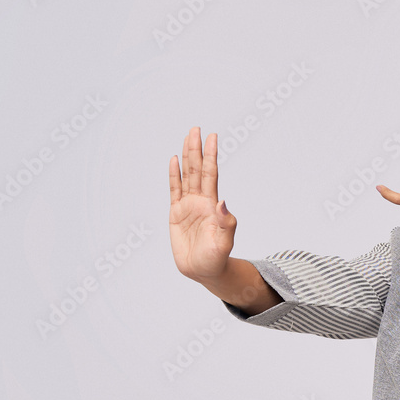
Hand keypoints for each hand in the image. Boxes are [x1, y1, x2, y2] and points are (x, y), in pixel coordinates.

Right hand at [169, 127, 235, 280]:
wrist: (203, 271)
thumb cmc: (216, 258)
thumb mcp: (224, 243)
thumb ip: (225, 223)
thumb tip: (222, 202)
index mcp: (212, 205)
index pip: (210, 174)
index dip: (211, 156)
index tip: (213, 137)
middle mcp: (200, 201)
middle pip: (197, 170)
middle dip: (197, 149)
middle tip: (197, 129)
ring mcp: (188, 206)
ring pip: (186, 176)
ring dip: (186, 156)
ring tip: (188, 137)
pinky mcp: (176, 214)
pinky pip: (174, 191)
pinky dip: (173, 175)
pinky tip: (173, 161)